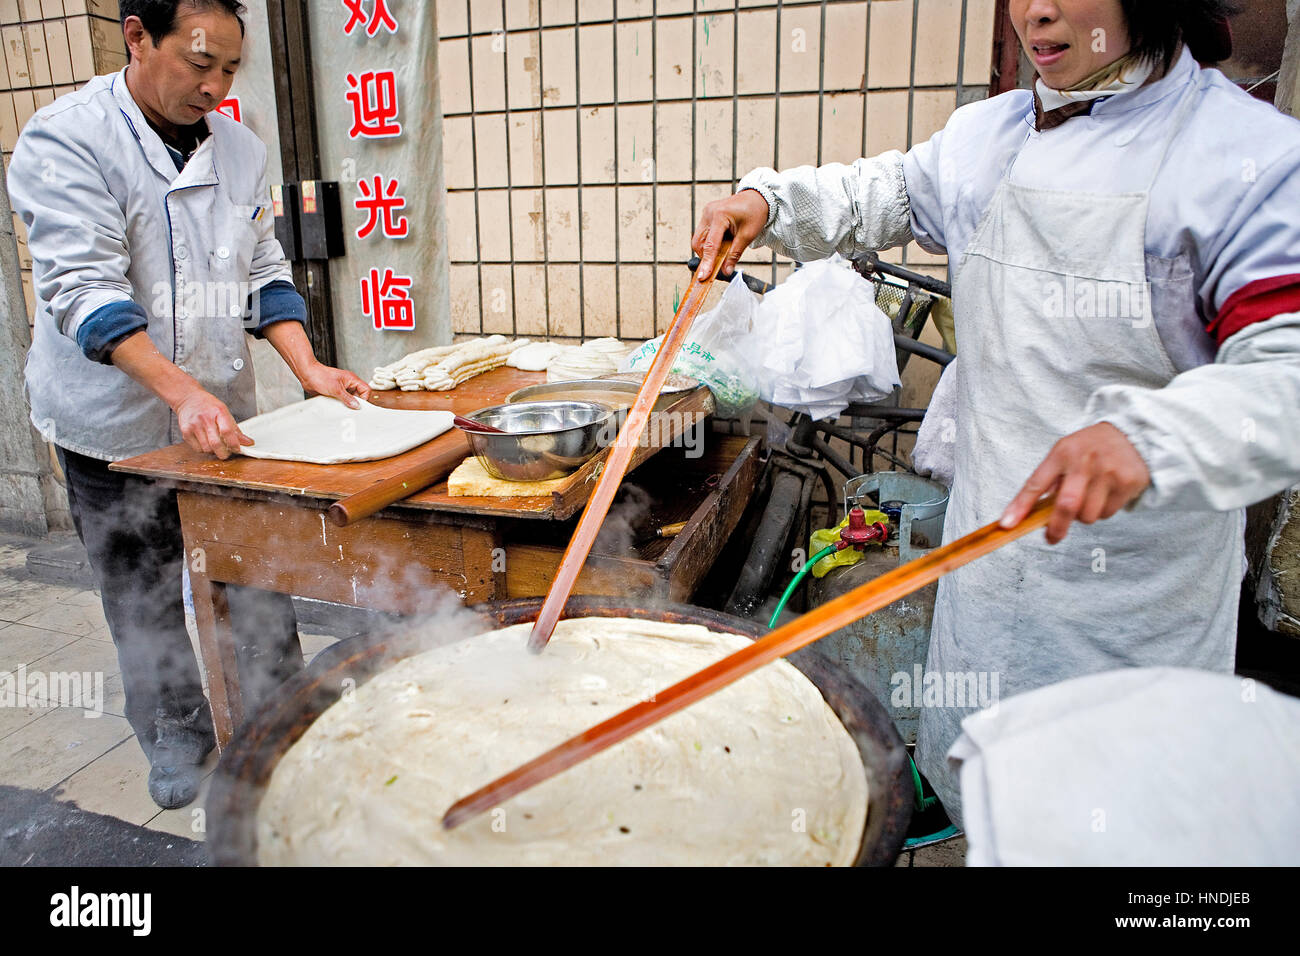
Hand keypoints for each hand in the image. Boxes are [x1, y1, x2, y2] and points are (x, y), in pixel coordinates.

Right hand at [174, 389, 252, 459]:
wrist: (188, 399)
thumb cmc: (209, 406)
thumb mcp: (224, 412)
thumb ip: (235, 429)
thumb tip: (248, 443)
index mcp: (218, 412)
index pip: (227, 431)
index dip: (234, 444)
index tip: (238, 449)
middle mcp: (205, 419)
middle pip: (216, 444)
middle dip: (224, 453)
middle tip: (227, 452)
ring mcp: (194, 425)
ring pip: (207, 448)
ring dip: (214, 451)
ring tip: (216, 445)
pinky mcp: (185, 432)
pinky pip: (197, 449)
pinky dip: (204, 449)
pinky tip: (206, 442)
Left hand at [297, 361, 370, 408]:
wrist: (307, 375)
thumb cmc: (320, 375)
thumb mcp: (336, 389)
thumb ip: (347, 398)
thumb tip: (356, 405)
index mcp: (352, 379)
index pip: (365, 389)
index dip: (364, 398)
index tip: (359, 405)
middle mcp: (348, 383)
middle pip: (359, 395)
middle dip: (355, 402)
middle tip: (351, 407)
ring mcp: (342, 388)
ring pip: (350, 398)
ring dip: (347, 403)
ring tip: (341, 405)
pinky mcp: (335, 392)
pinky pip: (342, 400)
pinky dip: (340, 404)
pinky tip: (336, 405)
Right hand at [691, 188, 769, 278]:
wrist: (757, 198)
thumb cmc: (754, 213)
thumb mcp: (747, 236)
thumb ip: (734, 254)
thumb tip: (726, 271)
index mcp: (719, 215)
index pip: (710, 245)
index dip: (706, 263)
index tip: (703, 277)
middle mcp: (709, 213)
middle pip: (699, 243)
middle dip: (706, 256)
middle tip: (719, 264)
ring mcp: (706, 213)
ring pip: (699, 240)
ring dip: (709, 250)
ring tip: (726, 248)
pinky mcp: (707, 215)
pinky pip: (703, 234)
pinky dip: (711, 243)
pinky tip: (723, 242)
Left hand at [999, 423, 1150, 544]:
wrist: (1131, 435)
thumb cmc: (1089, 448)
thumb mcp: (1065, 453)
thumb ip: (1050, 480)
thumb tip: (1028, 513)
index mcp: (1062, 453)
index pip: (1036, 483)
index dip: (1020, 506)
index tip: (1008, 524)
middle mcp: (1085, 462)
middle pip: (1066, 505)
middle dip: (1056, 527)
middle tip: (1052, 537)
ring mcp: (1108, 472)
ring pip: (1087, 515)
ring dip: (1083, 516)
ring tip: (1088, 498)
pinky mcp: (1128, 483)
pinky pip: (1107, 513)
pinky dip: (1102, 511)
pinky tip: (1106, 494)